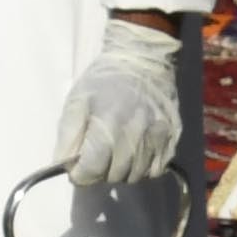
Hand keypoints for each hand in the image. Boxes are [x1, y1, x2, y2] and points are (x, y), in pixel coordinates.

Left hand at [54, 24, 191, 190]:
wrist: (143, 59)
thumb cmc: (104, 81)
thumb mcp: (76, 102)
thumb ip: (68, 137)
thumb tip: (64, 166)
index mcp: (107, 126)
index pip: (91, 170)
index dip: (80, 175)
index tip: (78, 168)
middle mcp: (134, 137)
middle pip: (113, 176)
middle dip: (100, 172)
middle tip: (96, 156)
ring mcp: (156, 139)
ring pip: (135, 176)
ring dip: (121, 171)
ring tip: (115, 153)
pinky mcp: (171, 139)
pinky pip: (155, 170)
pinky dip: (142, 169)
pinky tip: (135, 153)